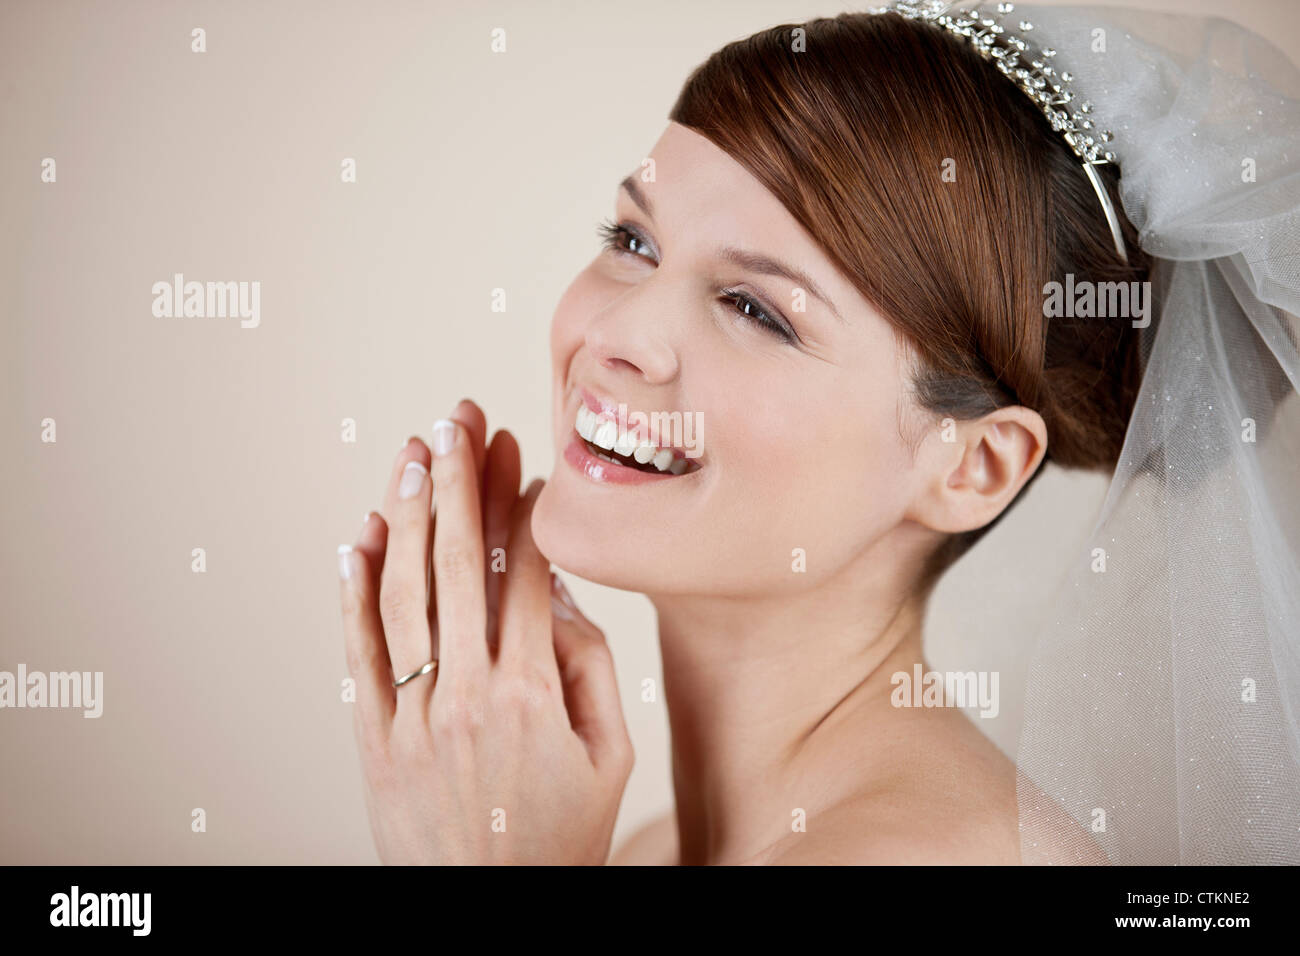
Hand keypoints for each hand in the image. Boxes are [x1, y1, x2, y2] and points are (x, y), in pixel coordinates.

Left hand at [337, 400, 633, 863]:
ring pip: (403, 592)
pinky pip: (358, 651)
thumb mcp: (610, 758)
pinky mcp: (373, 737)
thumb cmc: (558, 837)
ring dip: (408, 514)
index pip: (526, 575)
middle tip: (462, 420)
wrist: (489, 910)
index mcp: (534, 695)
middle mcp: (467, 694)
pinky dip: (354, 588)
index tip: (524, 463)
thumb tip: (557, 599)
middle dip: (461, 481)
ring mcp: (412, 714)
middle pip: (460, 563)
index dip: (523, 510)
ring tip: (415, 454)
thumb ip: (590, 670)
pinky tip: (360, 534)